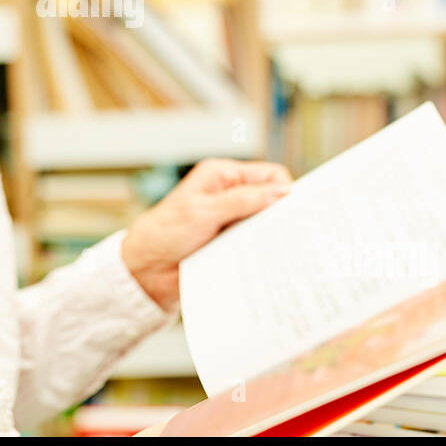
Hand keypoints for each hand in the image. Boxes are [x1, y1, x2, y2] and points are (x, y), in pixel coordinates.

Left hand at [121, 159, 292, 311]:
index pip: (269, 175)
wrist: (146, 271)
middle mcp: (230, 195)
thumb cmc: (165, 232)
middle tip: (299, 233)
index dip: (284, 190)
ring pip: (266, 224)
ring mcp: (232, 221)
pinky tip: (271, 262)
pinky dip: (263, 251)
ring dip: (273, 236)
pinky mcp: (232, 244)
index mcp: (223, 176)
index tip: (297, 211)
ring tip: (287, 251)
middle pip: (271, 200)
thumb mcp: (204, 211)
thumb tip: (282, 191)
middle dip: (282, 214)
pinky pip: (257, 245)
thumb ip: (242, 200)